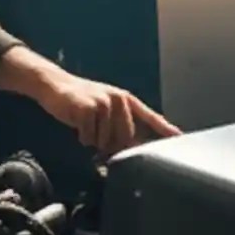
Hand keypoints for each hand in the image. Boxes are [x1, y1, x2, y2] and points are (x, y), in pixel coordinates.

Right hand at [0, 46, 181, 155]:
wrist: (54, 84)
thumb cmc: (80, 100)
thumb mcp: (104, 108)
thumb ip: (119, 125)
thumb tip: (129, 149)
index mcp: (126, 100)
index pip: (150, 117)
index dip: (165, 130)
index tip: (181, 139)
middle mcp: (119, 100)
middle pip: (125, 138)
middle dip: (110, 144)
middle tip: (96, 133)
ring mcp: (104, 103)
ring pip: (105, 141)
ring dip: (93, 139)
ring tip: (85, 124)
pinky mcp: (88, 109)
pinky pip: (89, 138)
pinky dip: (82, 136)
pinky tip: (77, 123)